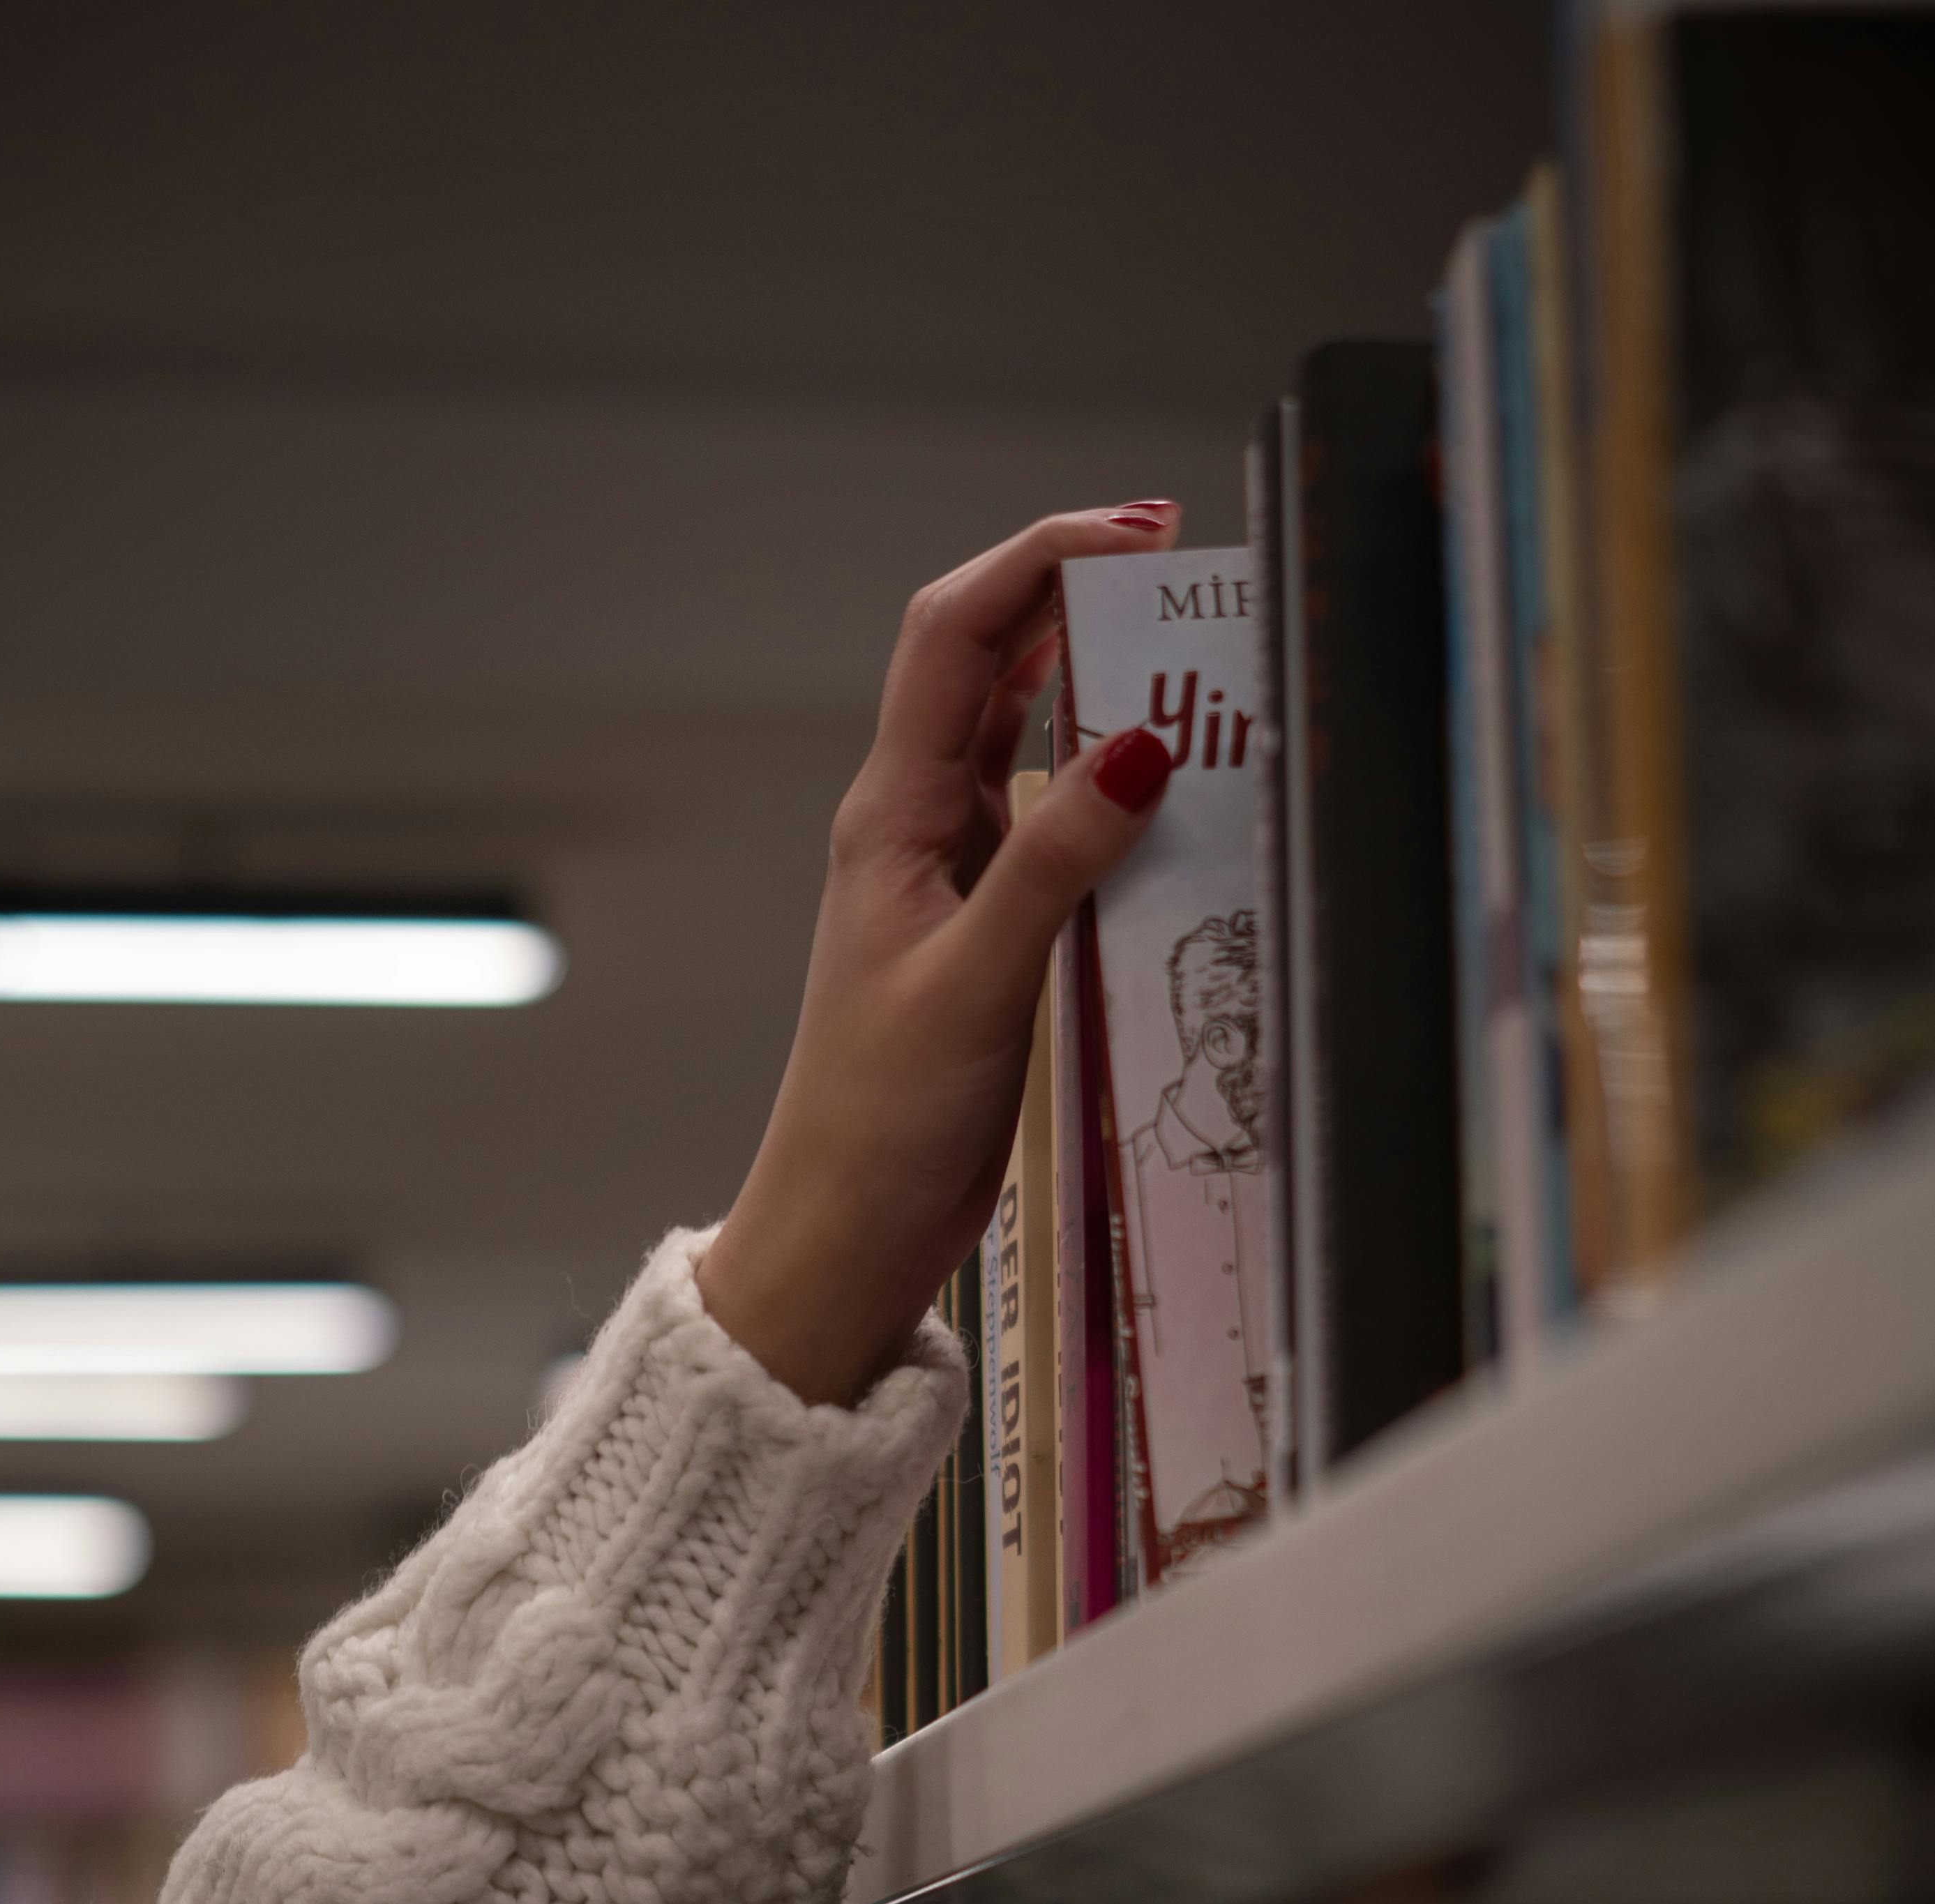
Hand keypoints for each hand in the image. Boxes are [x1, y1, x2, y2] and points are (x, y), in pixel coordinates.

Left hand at [697, 499, 1182, 1405]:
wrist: (846, 1234)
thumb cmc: (880, 1124)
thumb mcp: (978, 984)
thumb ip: (1056, 863)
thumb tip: (1138, 745)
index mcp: (889, 817)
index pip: (959, 636)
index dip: (1039, 560)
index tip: (1135, 533)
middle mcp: (915, 827)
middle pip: (994, 666)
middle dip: (1081, 600)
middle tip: (1186, 575)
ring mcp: (950, 876)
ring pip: (1028, 741)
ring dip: (1100, 688)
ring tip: (1194, 662)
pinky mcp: (986, 931)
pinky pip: (1051, 827)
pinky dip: (1109, 791)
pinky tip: (1170, 790)